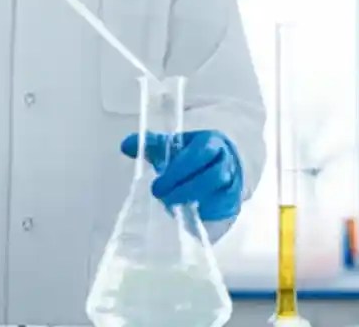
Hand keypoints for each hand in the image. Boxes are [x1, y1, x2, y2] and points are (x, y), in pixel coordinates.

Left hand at [120, 130, 243, 221]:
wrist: (221, 170)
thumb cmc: (192, 158)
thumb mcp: (174, 148)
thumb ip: (152, 145)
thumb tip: (126, 145)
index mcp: (212, 142)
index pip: (200, 152)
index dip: (179, 168)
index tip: (158, 182)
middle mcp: (226, 161)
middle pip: (211, 175)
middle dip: (184, 187)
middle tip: (160, 195)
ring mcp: (232, 183)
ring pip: (218, 193)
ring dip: (192, 200)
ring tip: (170, 206)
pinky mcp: (233, 203)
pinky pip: (221, 210)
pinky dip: (203, 214)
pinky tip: (185, 216)